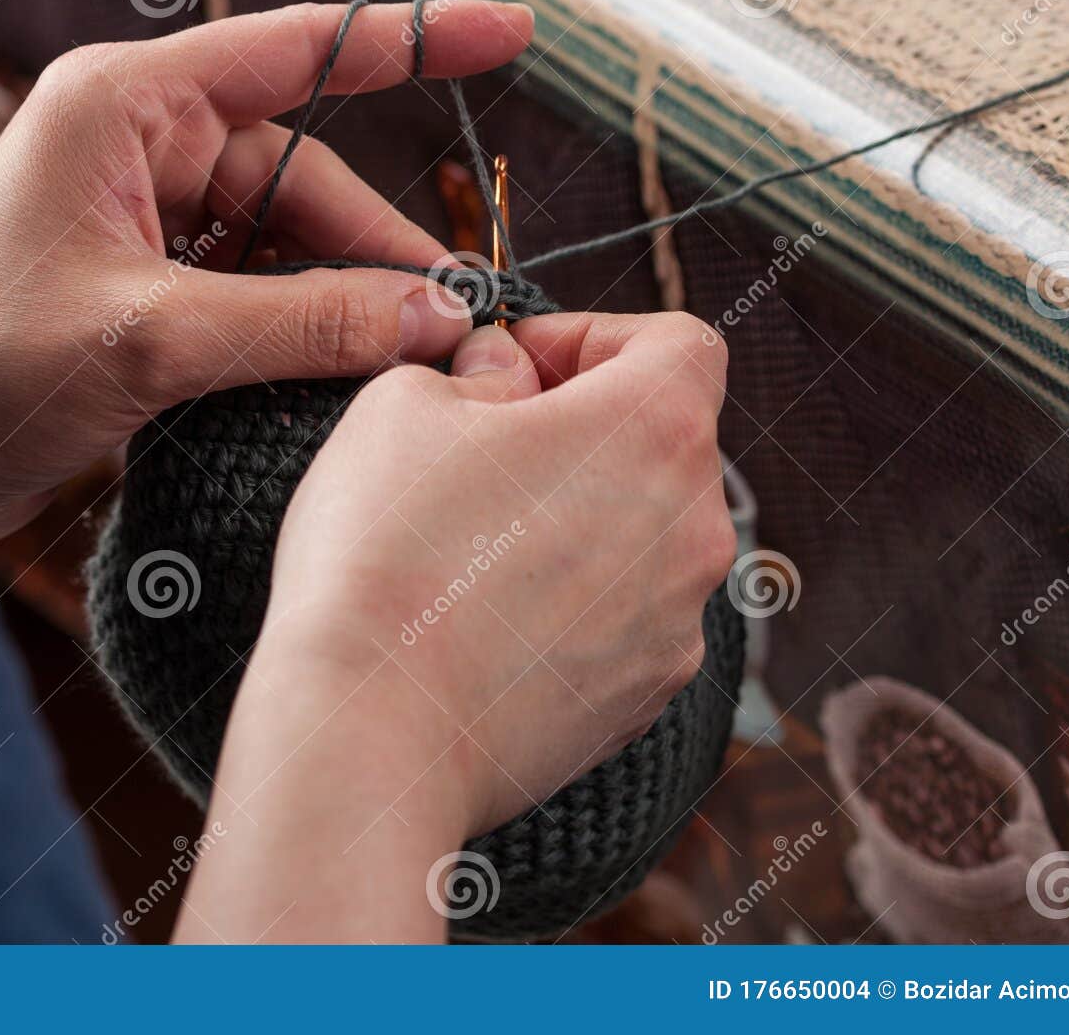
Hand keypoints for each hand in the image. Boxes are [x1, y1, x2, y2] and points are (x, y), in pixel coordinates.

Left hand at [0, 0, 533, 539]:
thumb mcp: (154, 340)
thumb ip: (303, 320)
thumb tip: (437, 315)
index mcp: (127, 105)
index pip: (298, 49)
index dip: (413, 41)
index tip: (512, 32)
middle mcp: (141, 144)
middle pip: (304, 180)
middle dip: (375, 251)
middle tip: (454, 326)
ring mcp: (143, 215)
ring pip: (284, 244)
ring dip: (337, 302)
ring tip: (398, 368)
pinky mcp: (144, 282)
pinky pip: (251, 288)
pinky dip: (295, 330)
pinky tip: (333, 380)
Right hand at [178, 313, 733, 940]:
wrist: (373, 733)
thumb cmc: (386, 556)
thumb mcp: (403, 405)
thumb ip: (476, 369)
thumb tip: (504, 377)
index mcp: (654, 430)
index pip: (677, 343)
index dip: (592, 336)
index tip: (516, 364)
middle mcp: (695, 528)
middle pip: (660, 443)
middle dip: (578, 429)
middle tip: (477, 447)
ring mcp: (679, 624)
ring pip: (640, 536)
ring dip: (575, 518)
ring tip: (472, 543)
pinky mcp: (644, 698)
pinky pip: (621, 619)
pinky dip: (570, 602)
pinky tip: (484, 618)